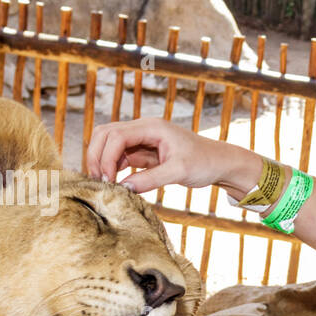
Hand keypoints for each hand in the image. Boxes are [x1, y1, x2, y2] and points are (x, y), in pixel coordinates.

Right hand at [84, 117, 252, 194]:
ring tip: (104, 183)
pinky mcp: (143, 152)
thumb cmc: (204, 162)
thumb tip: (124, 188)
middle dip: (96, 155)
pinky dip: (112, 167)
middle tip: (99, 180)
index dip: (106, 156)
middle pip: (105, 134)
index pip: (116, 135)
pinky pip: (119, 156)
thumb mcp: (179, 172)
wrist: (219, 163)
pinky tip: (114, 182)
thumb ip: (152, 179)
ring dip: (102, 161)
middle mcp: (143, 129)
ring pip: (109, 144)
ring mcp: (141, 139)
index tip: (107, 179)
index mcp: (152, 127)